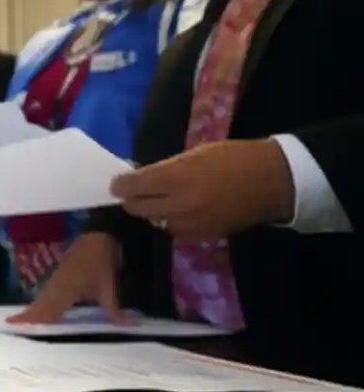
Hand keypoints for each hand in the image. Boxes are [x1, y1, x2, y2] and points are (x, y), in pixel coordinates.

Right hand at [7, 232, 128, 325]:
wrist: (98, 235)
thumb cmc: (102, 260)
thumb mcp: (110, 285)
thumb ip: (113, 308)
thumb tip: (126, 325)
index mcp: (68, 289)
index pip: (46, 307)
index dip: (31, 316)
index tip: (14, 321)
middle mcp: (58, 284)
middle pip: (40, 303)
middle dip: (28, 314)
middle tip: (13, 323)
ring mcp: (57, 277)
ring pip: (42, 296)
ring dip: (33, 307)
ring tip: (23, 319)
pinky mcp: (59, 272)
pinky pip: (47, 289)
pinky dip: (41, 299)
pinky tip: (40, 305)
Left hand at [111, 140, 294, 240]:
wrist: (273, 181)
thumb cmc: (234, 158)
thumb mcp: (196, 154)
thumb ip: (166, 168)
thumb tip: (140, 177)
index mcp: (176, 178)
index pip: (132, 187)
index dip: (121, 185)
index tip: (118, 183)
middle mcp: (178, 204)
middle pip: (136, 208)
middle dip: (131, 199)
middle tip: (134, 191)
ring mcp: (189, 223)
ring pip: (154, 221)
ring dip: (153, 211)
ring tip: (163, 199)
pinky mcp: (201, 236)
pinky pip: (174, 231)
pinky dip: (172, 221)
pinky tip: (181, 210)